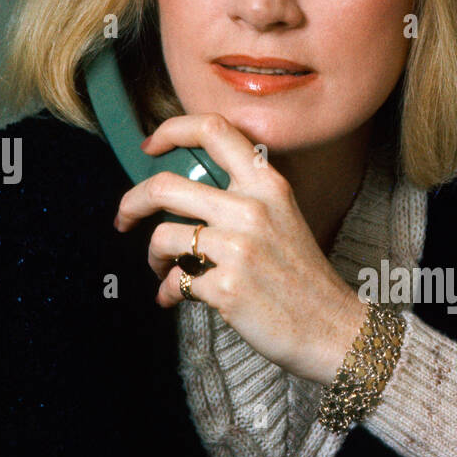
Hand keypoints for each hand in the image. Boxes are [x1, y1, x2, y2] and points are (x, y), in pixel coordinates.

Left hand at [113, 112, 365, 383]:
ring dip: (152, 257)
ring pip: (163, 237)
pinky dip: (169, 292)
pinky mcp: (226, 288)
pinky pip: (175, 281)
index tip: (152, 146)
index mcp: (268, 185)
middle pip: (164, 186)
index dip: (171, 130)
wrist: (332, 327)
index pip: (213, 129)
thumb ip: (244, 198)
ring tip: (162, 269)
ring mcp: (239, 248)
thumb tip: (185, 193)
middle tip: (125, 217)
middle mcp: (252, 209)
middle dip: (131, 202)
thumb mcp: (285, 219)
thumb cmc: (304, 279)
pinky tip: (177, 297)